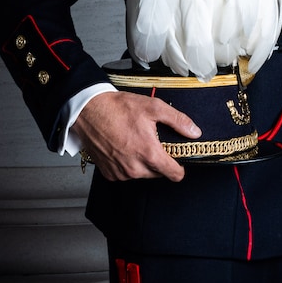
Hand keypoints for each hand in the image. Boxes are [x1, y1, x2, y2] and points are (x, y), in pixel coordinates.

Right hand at [72, 91, 200, 181]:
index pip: (175, 175)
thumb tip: (194, 132)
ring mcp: (121, 173)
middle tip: (152, 142)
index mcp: (149, 154)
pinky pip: (125, 174)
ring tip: (135, 142)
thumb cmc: (117, 108)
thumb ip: (178, 121)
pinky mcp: (109, 174)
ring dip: (142, 163)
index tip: (178, 159)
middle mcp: (135, 168)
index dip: (180, 167)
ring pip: (142, 174)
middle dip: (159, 161)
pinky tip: (123, 148)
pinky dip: (127, 164)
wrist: (87, 111)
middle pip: (159, 174)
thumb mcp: (153, 107)